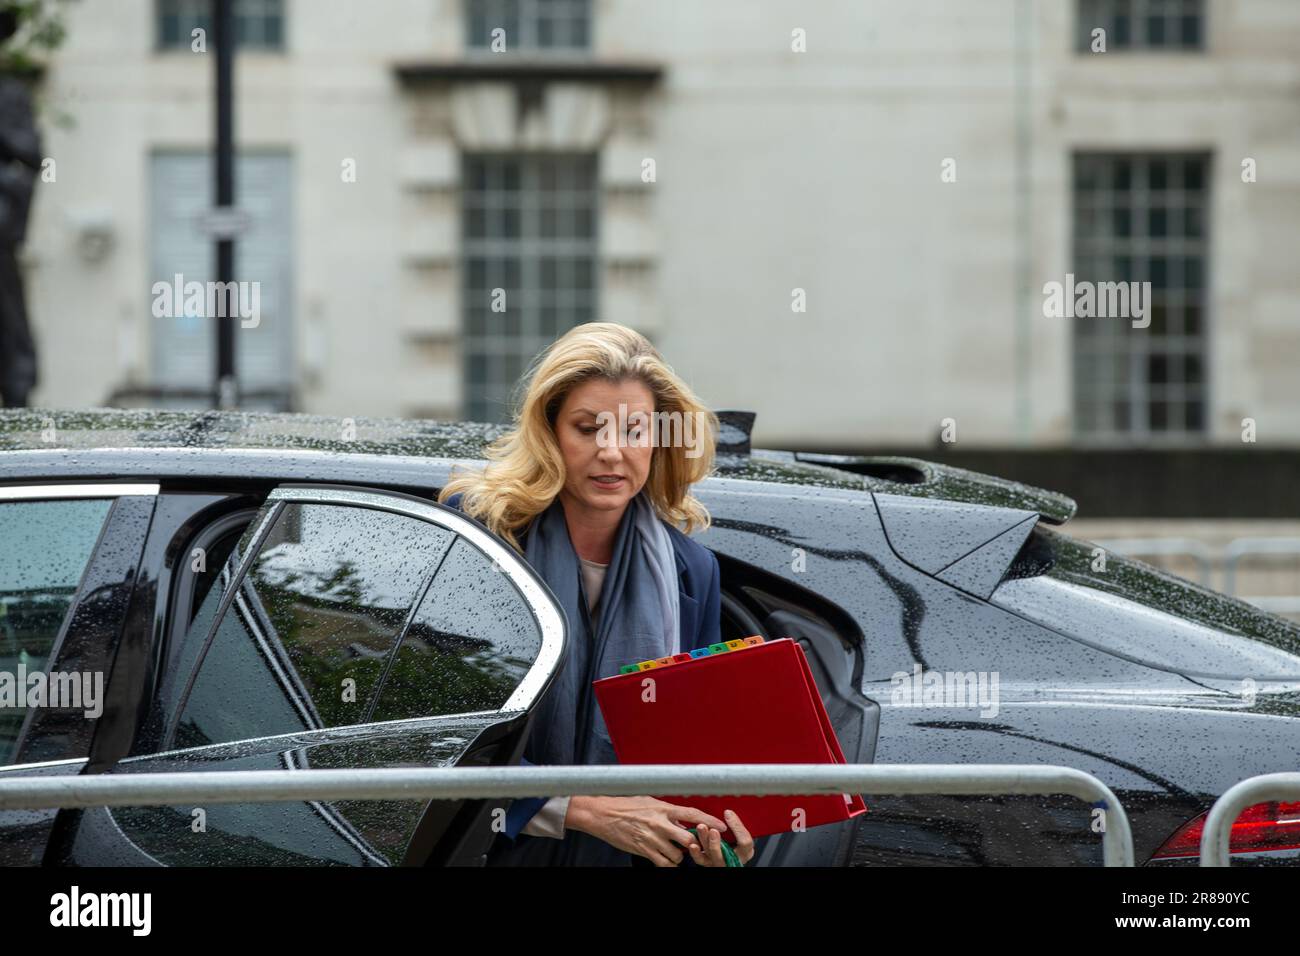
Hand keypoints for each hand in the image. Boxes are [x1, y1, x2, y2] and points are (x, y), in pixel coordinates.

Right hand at [565, 795, 728, 866]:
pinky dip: (668, 864)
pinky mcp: (644, 850)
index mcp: (663, 808)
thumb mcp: (650, 802)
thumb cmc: (625, 805)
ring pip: (678, 855)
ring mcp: (652, 838)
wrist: (603, 814)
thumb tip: (682, 820)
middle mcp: (660, 823)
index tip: (723, 825)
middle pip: (689, 839)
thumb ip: (667, 811)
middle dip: (695, 844)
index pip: (693, 814)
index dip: (710, 820)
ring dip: (680, 856)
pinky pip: (664, 863)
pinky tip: (665, 859)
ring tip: (674, 850)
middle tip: (695, 844)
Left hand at [689, 809, 754, 866]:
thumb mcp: (740, 833)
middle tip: (712, 830)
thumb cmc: (735, 839)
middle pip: (725, 853)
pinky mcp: (707, 863)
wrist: (724, 849)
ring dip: (705, 841)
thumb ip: (735, 825)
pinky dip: (696, 852)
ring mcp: (719, 862)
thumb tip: (727, 813)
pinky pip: (700, 860)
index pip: (745, 842)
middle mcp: (733, 859)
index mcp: (745, 852)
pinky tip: (692, 844)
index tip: (727, 813)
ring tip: (701, 828)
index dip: (737, 827)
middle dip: (717, 842)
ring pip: (711, 855)